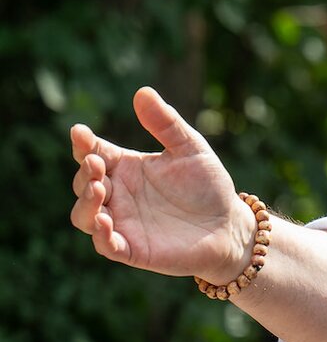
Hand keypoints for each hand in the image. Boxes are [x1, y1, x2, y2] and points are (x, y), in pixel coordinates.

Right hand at [70, 87, 250, 282]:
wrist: (230, 226)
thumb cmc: (208, 186)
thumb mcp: (191, 149)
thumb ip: (166, 124)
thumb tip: (142, 92)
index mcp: (125, 167)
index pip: (92, 152)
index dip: (82, 143)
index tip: (80, 133)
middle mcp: (117, 194)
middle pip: (83, 182)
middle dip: (85, 172)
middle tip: (97, 164)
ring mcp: (122, 223)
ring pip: (84, 215)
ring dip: (85, 203)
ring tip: (98, 188)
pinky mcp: (133, 249)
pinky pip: (105, 245)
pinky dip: (100, 235)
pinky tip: (106, 222)